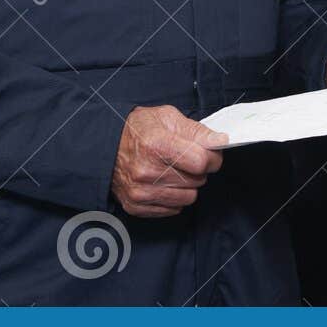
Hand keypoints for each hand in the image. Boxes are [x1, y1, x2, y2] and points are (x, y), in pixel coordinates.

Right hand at [111, 105, 226, 217]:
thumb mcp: (167, 117)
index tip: (210, 153)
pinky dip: (174, 197)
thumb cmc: (138, 129)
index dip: (212, 157)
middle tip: (186, 159)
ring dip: (187, 185)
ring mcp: (140, 191)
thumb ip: (197, 131)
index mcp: (156, 145)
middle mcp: (147, 171)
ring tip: (174, 170)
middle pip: (197, 180)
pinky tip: (164, 182)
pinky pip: (174, 209)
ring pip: (188, 197)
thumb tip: (221, 141)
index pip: (202, 162)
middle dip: (198, 170)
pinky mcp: (136, 206)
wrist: (105, 145)